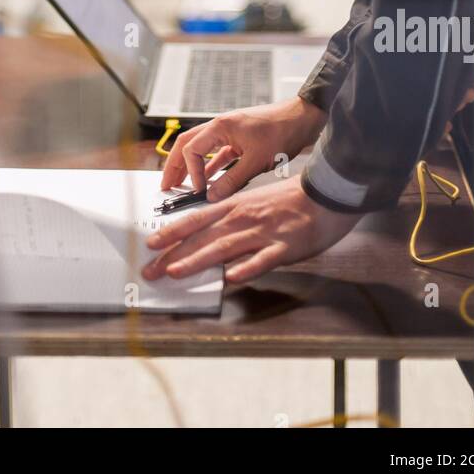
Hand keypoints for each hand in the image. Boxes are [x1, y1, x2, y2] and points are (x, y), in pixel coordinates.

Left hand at [143, 176, 359, 283]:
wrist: (324, 194)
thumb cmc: (288, 199)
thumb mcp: (254, 202)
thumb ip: (232, 219)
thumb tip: (208, 236)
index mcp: (234, 206)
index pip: (196, 220)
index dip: (171, 232)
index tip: (150, 243)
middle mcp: (243, 218)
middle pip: (203, 237)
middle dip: (174, 254)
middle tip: (151, 270)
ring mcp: (262, 233)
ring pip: (224, 248)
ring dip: (198, 260)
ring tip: (176, 272)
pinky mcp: (283, 247)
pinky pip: (261, 260)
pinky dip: (245, 269)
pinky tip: (230, 279)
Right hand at [160, 96, 326, 200]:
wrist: (303, 118)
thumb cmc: (282, 131)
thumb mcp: (256, 161)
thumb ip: (232, 181)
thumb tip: (212, 197)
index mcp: (220, 126)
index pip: (192, 149)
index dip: (192, 172)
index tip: (199, 190)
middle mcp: (221, 126)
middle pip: (188, 144)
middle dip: (175, 165)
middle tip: (166, 185)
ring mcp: (230, 132)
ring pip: (202, 149)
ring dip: (191, 166)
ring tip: (181, 185)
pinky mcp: (240, 139)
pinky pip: (219, 154)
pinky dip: (211, 167)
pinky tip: (210, 181)